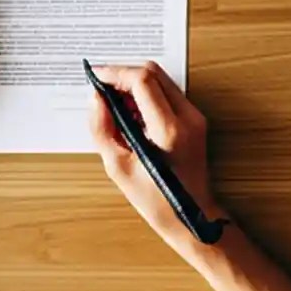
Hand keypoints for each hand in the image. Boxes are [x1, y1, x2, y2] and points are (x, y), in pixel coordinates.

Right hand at [88, 63, 224, 252]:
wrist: (191, 217)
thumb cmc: (158, 201)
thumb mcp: (118, 167)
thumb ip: (102, 128)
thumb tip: (96, 99)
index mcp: (169, 130)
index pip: (142, 81)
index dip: (115, 73)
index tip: (97, 77)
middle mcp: (187, 118)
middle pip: (153, 73)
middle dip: (124, 75)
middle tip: (102, 90)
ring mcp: (194, 117)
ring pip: (160, 80)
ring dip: (134, 85)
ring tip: (115, 107)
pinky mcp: (194, 120)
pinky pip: (167, 93)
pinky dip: (146, 95)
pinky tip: (132, 116)